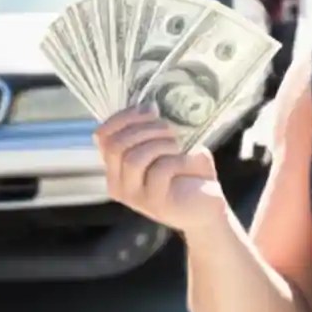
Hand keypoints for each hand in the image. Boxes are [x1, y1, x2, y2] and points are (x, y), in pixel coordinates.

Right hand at [93, 104, 228, 236]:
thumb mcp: (168, 146)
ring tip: (178, 144)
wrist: (208, 206)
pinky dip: (177, 159)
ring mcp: (135, 196)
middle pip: (116, 145)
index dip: (124, 117)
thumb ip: (152, 130)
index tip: (150, 109)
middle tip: (169, 129)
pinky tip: (188, 161)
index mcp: (117, 168)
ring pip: (133, 158)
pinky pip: (160, 170)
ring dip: (159, 143)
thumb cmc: (188, 174)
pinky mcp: (156, 203)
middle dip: (144, 128)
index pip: (103, 137)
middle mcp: (119, 184)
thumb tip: (147, 106)